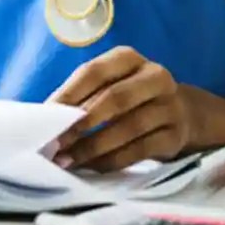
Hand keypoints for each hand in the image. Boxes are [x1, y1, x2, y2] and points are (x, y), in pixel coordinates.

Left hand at [47, 46, 202, 171]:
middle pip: (115, 98)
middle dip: (81, 123)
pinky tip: (92, 166)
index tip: (46, 115)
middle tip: (56, 143)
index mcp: (129, 58)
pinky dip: (112, 160)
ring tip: (69, 159)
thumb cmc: (128, 99)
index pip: (94, 72)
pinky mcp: (176, 135)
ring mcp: (170, 106)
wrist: (180, 114)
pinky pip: (140, 150)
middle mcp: (154, 77)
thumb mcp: (108, 86)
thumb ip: (80, 97)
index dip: (69, 94)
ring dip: (94, 146)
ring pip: (129, 127)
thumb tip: (45, 118)